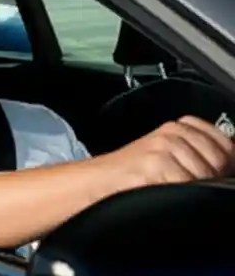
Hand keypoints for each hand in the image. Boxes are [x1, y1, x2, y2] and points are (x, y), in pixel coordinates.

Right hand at [107, 117, 234, 190]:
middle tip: (186, 186)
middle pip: (219, 162)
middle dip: (211, 180)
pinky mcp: (155, 165)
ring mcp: (164, 147)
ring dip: (193, 191)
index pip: (226, 144)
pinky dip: (180, 198)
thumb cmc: (135, 172)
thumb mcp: (168, 152)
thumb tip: (229, 164)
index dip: (224, 164)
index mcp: (180, 126)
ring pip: (205, 177)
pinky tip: (164, 194)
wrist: (101, 180)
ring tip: (172, 191)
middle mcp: (173, 133)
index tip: (213, 174)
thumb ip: (199, 152)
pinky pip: (187, 187)